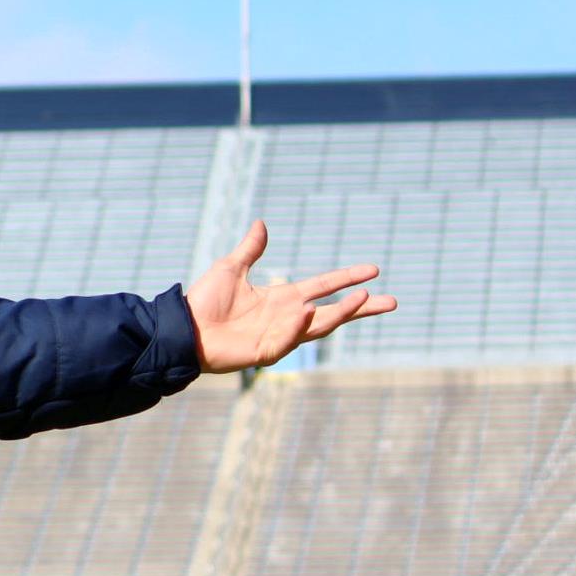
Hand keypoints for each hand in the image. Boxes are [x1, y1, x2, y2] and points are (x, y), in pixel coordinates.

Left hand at [186, 219, 396, 372]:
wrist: (183, 327)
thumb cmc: (205, 301)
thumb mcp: (230, 268)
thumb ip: (250, 250)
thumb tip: (261, 224)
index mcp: (282, 298)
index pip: (323, 286)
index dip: (346, 278)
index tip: (373, 270)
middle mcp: (287, 317)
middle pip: (333, 312)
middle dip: (361, 307)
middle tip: (392, 301)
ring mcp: (279, 335)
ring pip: (319, 326)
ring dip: (341, 313)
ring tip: (364, 299)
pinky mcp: (265, 351)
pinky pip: (286, 339)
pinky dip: (297, 326)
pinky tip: (306, 311)